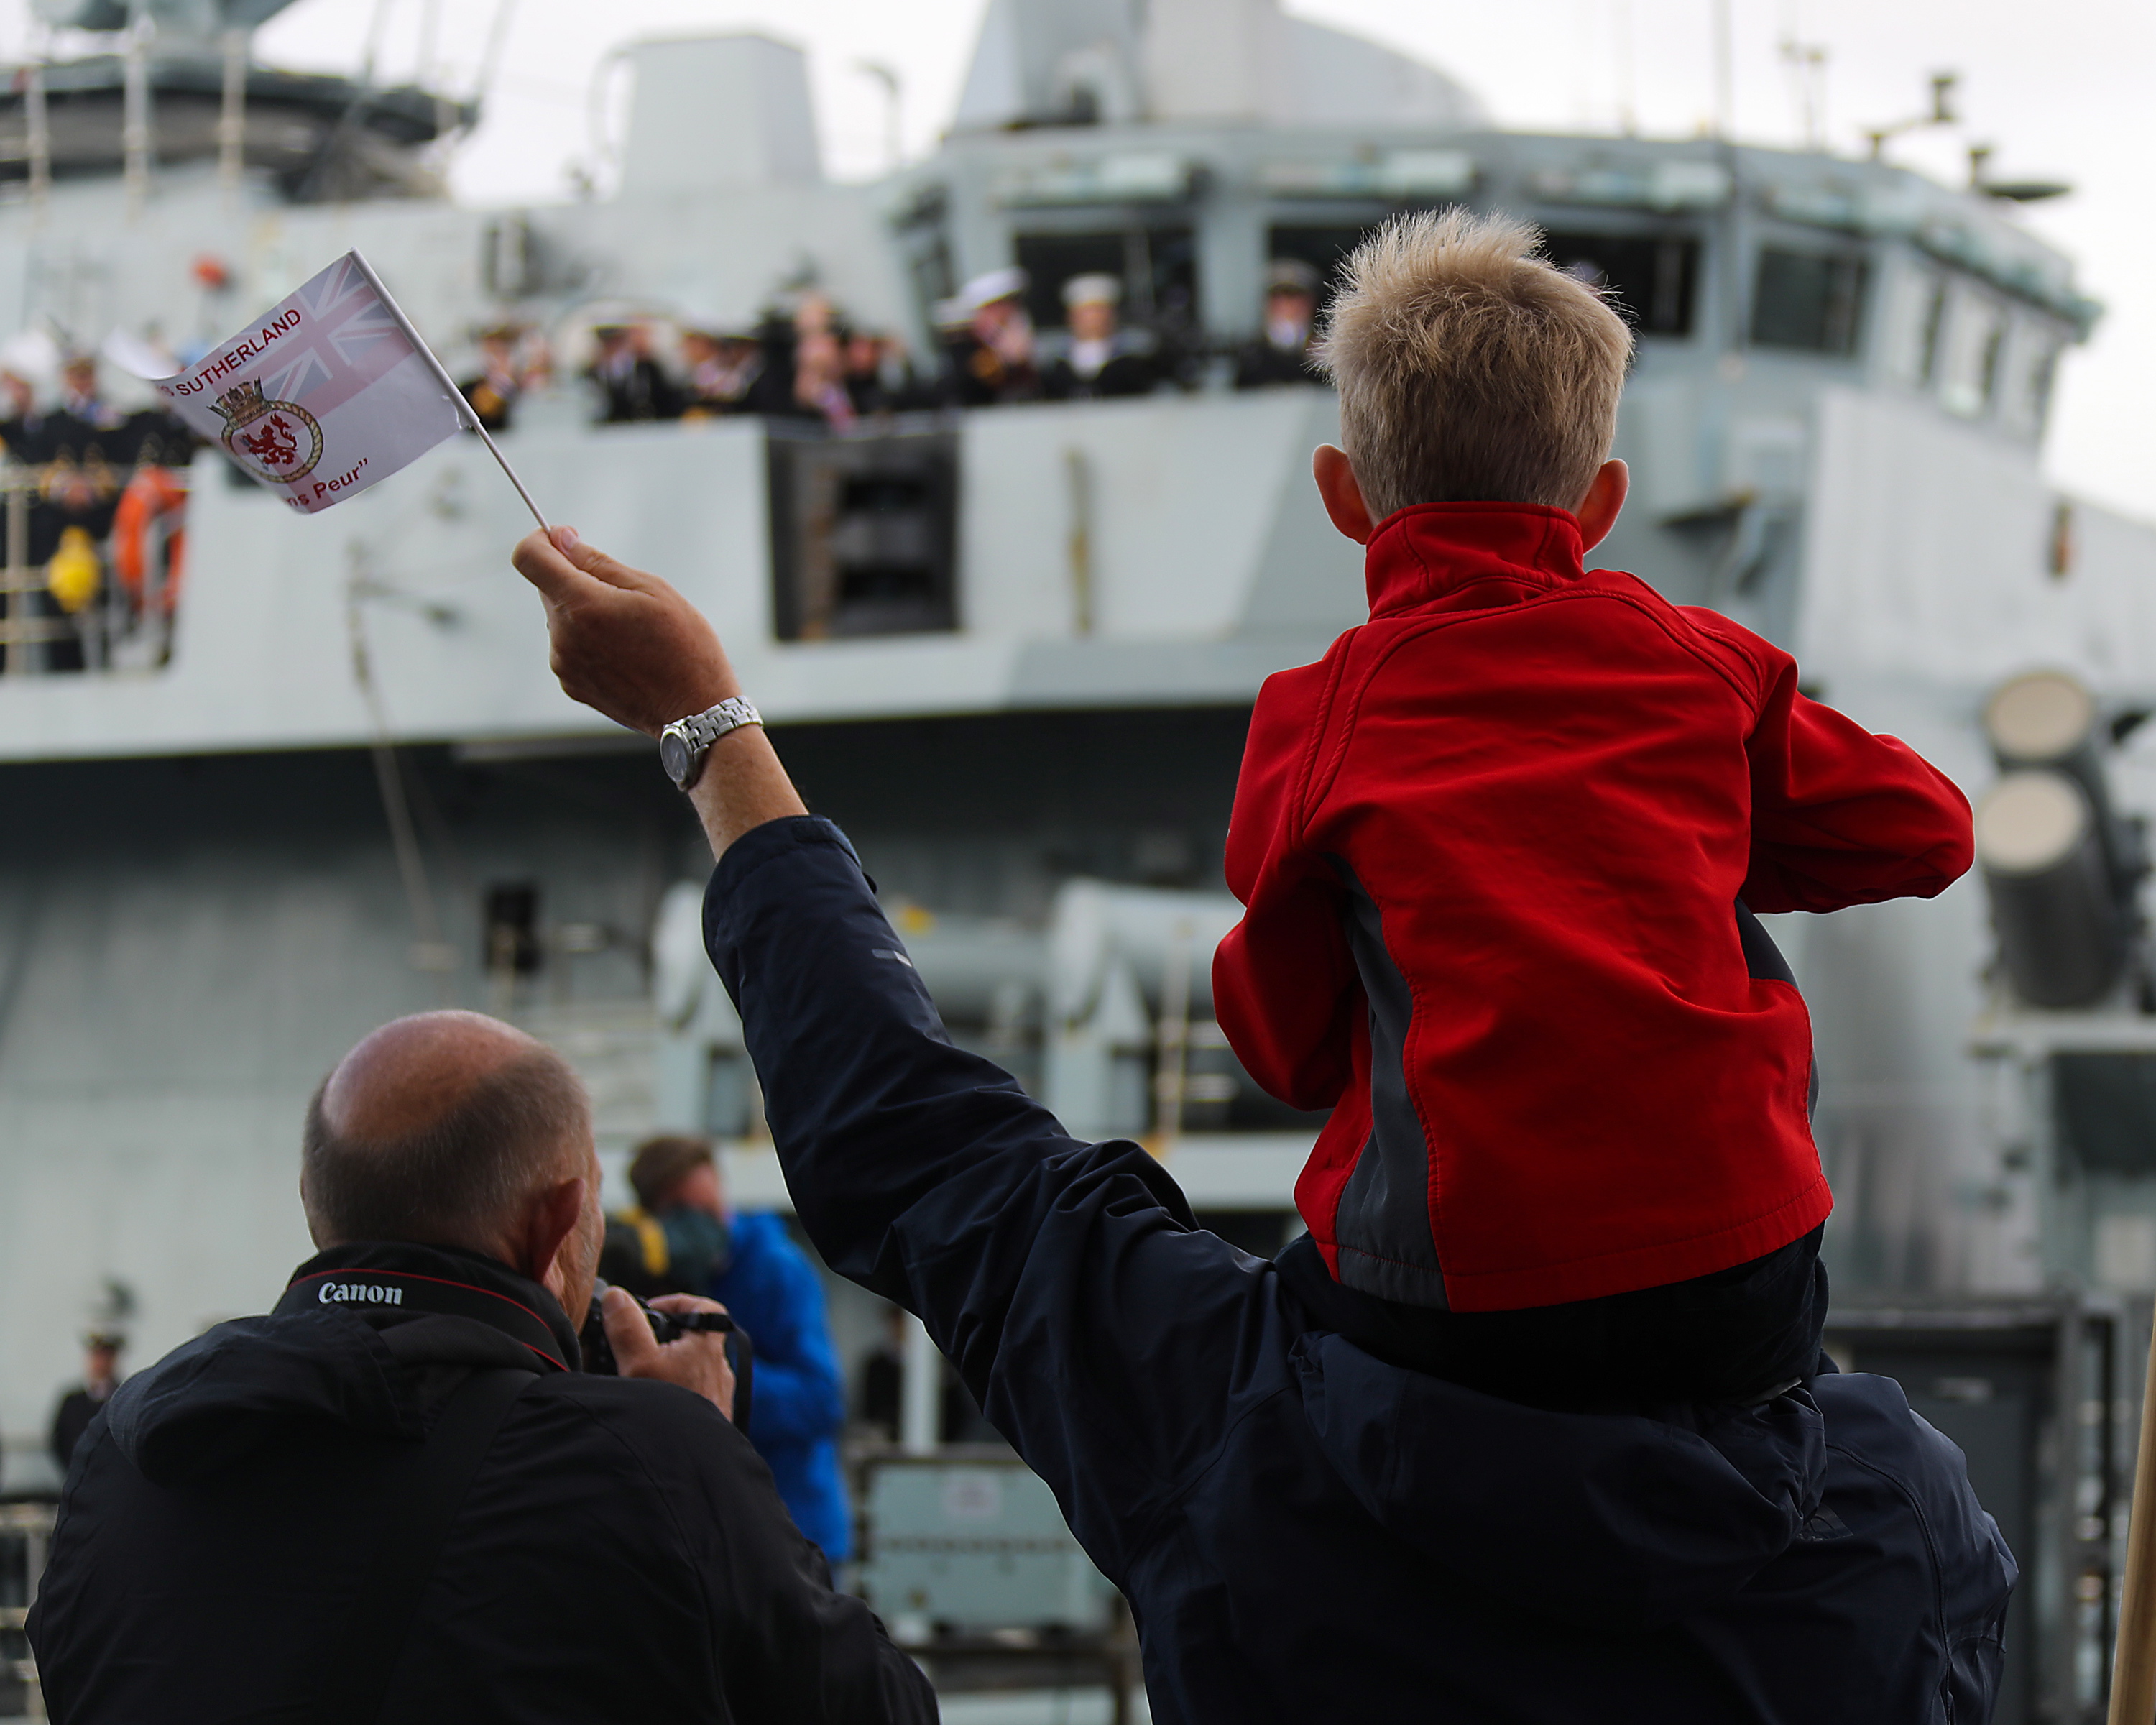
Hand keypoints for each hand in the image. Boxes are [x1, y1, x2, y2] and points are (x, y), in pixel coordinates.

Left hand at [511, 526, 736, 735]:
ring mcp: (564, 664)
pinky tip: (625, 654)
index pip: (529, 558)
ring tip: (630, 632)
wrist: (696, 710)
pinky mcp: (571, 685)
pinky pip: (569, 647)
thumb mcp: (652, 590)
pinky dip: (589, 641)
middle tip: (623, 597)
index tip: (564, 541)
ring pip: (561, 619)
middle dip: (576, 580)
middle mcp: (563, 636)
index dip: (542, 541)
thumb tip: (562, 540)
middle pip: (548, 588)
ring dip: (585, 614)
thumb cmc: (684, 646)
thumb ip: (599, 562)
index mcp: (582, 605)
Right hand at [601, 1285, 738, 1420]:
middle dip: (665, 1340)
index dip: (680, 1302)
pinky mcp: (713, 1420)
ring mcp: (718, 1396)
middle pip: (695, 1340)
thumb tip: (616, 1296)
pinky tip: (651, 1406)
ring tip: (638, 1379)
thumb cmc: (669, 1413)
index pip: (706, 1308)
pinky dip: (672, 1393)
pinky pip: (693, 1395)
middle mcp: (719, 1369)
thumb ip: (627, 1328)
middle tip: (636, 1348)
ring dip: (667, 1369)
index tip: (653, 1311)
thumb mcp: (639, 1364)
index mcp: (708, 1347)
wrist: (690, 1466)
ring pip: (693, 1370)